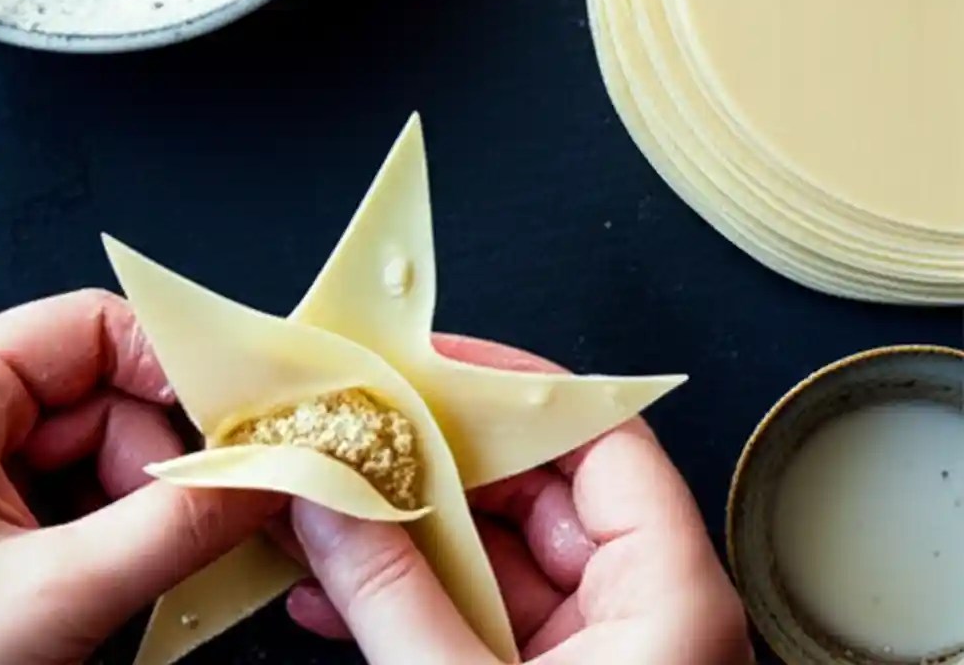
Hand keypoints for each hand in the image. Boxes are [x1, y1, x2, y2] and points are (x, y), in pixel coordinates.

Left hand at [0, 290, 284, 663]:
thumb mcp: (59, 594)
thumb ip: (181, 524)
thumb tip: (268, 475)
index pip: (87, 327)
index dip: (172, 366)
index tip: (237, 424)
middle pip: (97, 395)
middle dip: (152, 460)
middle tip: (195, 523)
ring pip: (86, 454)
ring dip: (130, 507)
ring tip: (127, 577)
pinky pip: (59, 499)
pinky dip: (102, 534)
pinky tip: (104, 584)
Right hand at [284, 335, 752, 664]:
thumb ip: (393, 595)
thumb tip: (329, 503)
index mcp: (671, 599)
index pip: (605, 442)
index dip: (517, 392)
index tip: (438, 364)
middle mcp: (648, 613)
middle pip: (538, 493)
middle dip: (433, 469)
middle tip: (359, 436)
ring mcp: (601, 651)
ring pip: (498, 559)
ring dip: (406, 540)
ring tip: (329, 510)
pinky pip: (483, 618)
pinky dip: (414, 601)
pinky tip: (336, 592)